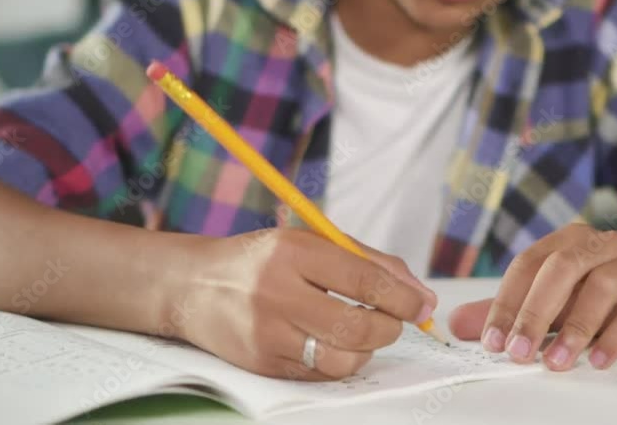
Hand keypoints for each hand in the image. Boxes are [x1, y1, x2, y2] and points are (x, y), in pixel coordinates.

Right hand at [172, 228, 436, 380]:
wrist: (194, 286)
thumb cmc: (264, 260)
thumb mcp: (311, 243)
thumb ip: (368, 262)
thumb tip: (419, 294)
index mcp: (293, 252)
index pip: (364, 279)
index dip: (402, 296)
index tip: (422, 305)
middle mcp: (277, 293)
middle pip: (357, 324)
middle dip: (389, 326)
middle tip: (394, 321)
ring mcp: (267, 333)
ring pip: (342, 359)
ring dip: (366, 349)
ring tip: (362, 332)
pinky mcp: (263, 364)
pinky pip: (319, 373)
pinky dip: (338, 360)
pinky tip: (333, 342)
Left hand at [448, 224, 616, 370]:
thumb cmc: (605, 299)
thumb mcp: (556, 304)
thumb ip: (510, 312)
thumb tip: (457, 325)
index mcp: (568, 240)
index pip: (527, 264)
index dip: (507, 302)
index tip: (492, 341)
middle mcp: (600, 243)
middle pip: (561, 268)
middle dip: (535, 313)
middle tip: (519, 353)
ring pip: (601, 286)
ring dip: (575, 328)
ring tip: (557, 362)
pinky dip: (616, 335)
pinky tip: (599, 360)